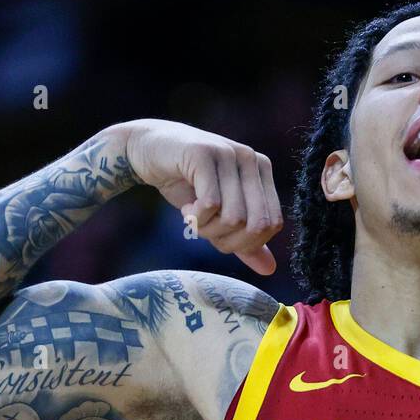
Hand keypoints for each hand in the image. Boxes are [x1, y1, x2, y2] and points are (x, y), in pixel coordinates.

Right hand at [119, 118, 283, 274]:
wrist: (147, 150)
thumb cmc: (185, 182)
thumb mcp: (218, 215)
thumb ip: (243, 240)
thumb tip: (270, 269)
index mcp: (262, 170)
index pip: (272, 224)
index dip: (245, 243)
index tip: (220, 235)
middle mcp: (251, 159)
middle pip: (255, 225)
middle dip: (227, 240)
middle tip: (204, 229)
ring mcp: (229, 154)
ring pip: (234, 218)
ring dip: (207, 229)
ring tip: (192, 217)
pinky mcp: (204, 154)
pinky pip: (211, 204)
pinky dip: (196, 217)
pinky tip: (186, 208)